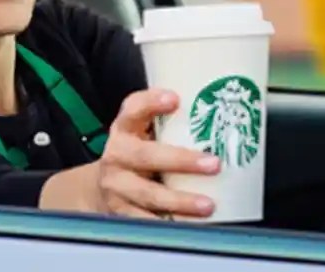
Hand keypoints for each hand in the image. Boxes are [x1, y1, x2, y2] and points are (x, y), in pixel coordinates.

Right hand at [41, 88, 219, 218]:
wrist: (102, 186)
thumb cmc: (137, 153)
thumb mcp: (144, 132)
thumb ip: (172, 123)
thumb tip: (223, 114)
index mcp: (124, 129)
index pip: (133, 108)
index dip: (151, 102)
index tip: (175, 99)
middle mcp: (117, 155)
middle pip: (146, 156)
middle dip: (182, 161)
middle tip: (214, 164)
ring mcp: (117, 186)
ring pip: (148, 194)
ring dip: (180, 201)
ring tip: (208, 205)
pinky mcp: (121, 213)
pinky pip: (147, 221)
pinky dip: (170, 224)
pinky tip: (191, 225)